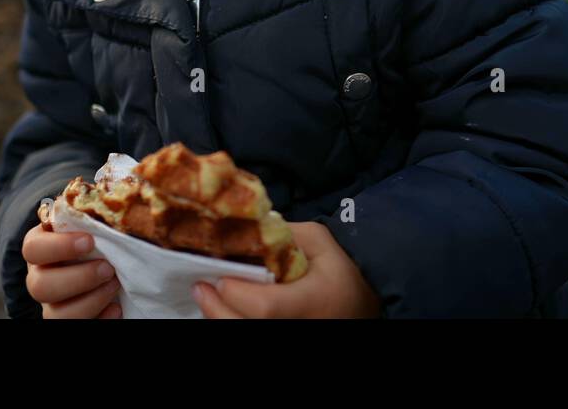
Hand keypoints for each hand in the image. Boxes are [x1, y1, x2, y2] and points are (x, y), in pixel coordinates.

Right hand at [22, 223, 121, 318]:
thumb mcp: (90, 219)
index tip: (89, 241)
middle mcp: (39, 277)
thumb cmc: (93, 233)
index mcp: (39, 247)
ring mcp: (52, 303)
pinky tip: (117, 308)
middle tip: (108, 268)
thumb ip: (94, 214)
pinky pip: (77, 328)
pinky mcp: (69, 319)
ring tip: (115, 285)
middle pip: (39, 287)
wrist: (98, 256)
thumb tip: (114, 197)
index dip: (59, 247)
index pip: (33, 249)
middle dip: (78, 279)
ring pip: (55, 315)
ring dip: (90, 301)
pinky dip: (100, 319)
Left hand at [192, 221, 380, 317]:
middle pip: (244, 327)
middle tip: (201, 287)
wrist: (366, 298)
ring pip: (242, 332)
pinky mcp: (283, 336)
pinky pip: (248, 331)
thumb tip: (244, 229)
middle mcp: (298, 326)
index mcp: (310, 302)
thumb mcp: (318, 239)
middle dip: (216, 308)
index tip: (218, 274)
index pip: (263, 307)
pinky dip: (233, 321)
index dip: (235, 292)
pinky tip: (226, 310)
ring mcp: (289, 335)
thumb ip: (282, 234)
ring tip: (210, 297)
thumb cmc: (343, 267)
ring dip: (220, 317)